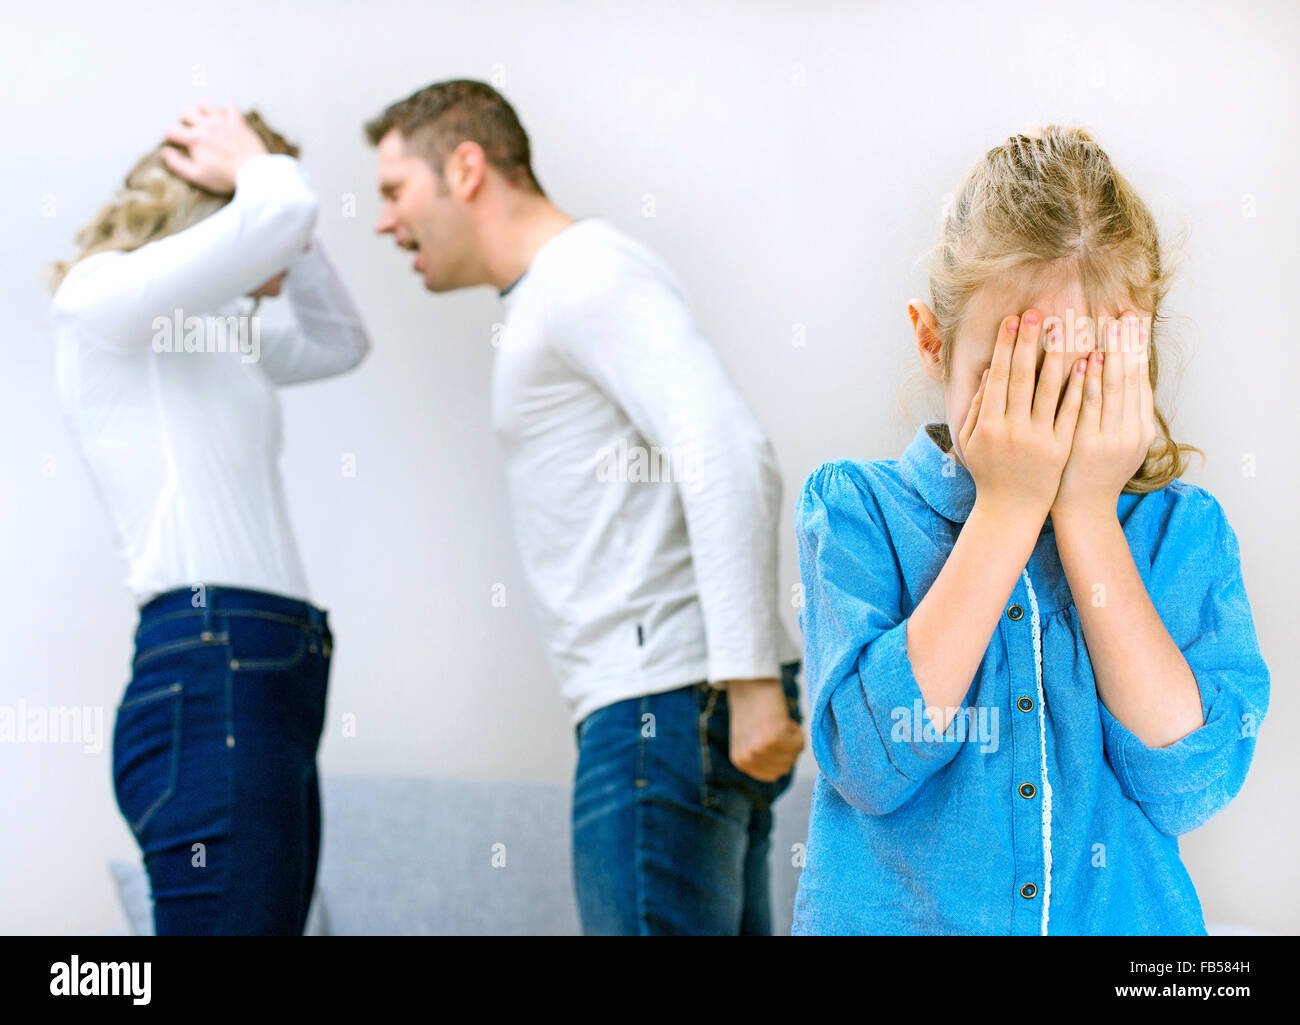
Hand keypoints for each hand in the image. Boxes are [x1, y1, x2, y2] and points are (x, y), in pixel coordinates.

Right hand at [160, 100, 268, 194]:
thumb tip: (165, 153)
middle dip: (185, 121)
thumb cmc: (226, 177)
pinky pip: (230, 105)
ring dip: (203, 110)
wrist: (254, 173)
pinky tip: (227, 119)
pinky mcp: (238, 121)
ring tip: (207, 121)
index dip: (171, 136)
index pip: (172, 129)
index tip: (177, 143)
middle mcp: (206, 125)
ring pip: (205, 103)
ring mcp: (223, 121)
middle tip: (192, 132)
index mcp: (195, 139)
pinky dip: (227, 110)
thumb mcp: (198, 176)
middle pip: (186, 111)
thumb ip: (178, 164)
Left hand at [724, 678, 803, 781]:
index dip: (780, 757)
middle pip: (784, 768)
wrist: (749, 683)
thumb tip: (781, 769)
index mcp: (741, 761)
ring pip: (793, 756)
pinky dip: (797, 731)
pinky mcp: (775, 738)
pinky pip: (798, 744)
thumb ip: (760, 756)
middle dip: (787, 749)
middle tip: (778, 727)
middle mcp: (749, 759)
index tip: (774, 738)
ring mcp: (761, 749)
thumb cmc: (752, 707)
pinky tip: (784, 719)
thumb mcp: (748, 738)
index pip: (772, 775)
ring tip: (780, 722)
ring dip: (793, 739)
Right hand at [958, 309, 1087, 520]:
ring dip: (1056, 355)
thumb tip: (990, 371)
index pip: (998, 377)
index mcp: (987, 426)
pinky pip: (1071, 412)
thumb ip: (978, 406)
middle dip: (1028, 342)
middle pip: (1021, 377)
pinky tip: (1085, 362)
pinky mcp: (1061, 448)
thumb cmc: (989, 471)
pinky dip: (1079, 386)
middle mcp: (1011, 430)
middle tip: (1035, 312)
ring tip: (1063, 327)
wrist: (1012, 510)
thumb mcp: (972, 440)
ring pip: (1049, 390)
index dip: (1005, 347)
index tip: (1011, 320)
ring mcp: (1038, 440)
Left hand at [1050, 312, 1155, 522]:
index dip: (1139, 349)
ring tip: (1109, 324)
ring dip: (1112, 354)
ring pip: (1113, 388)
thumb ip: (1122, 411)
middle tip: (1126, 312)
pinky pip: (1088, 407)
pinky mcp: (1085, 445)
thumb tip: (1120, 373)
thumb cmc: (1094, 473)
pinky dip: (1090, 382)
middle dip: (1128, 343)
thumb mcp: (1118, 442)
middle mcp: (1129, 432)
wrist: (1082, 511)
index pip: (1141, 379)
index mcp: (1140, 429)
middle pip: (1131, 378)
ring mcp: (1109, 439)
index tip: (1136, 320)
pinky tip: (1090, 359)